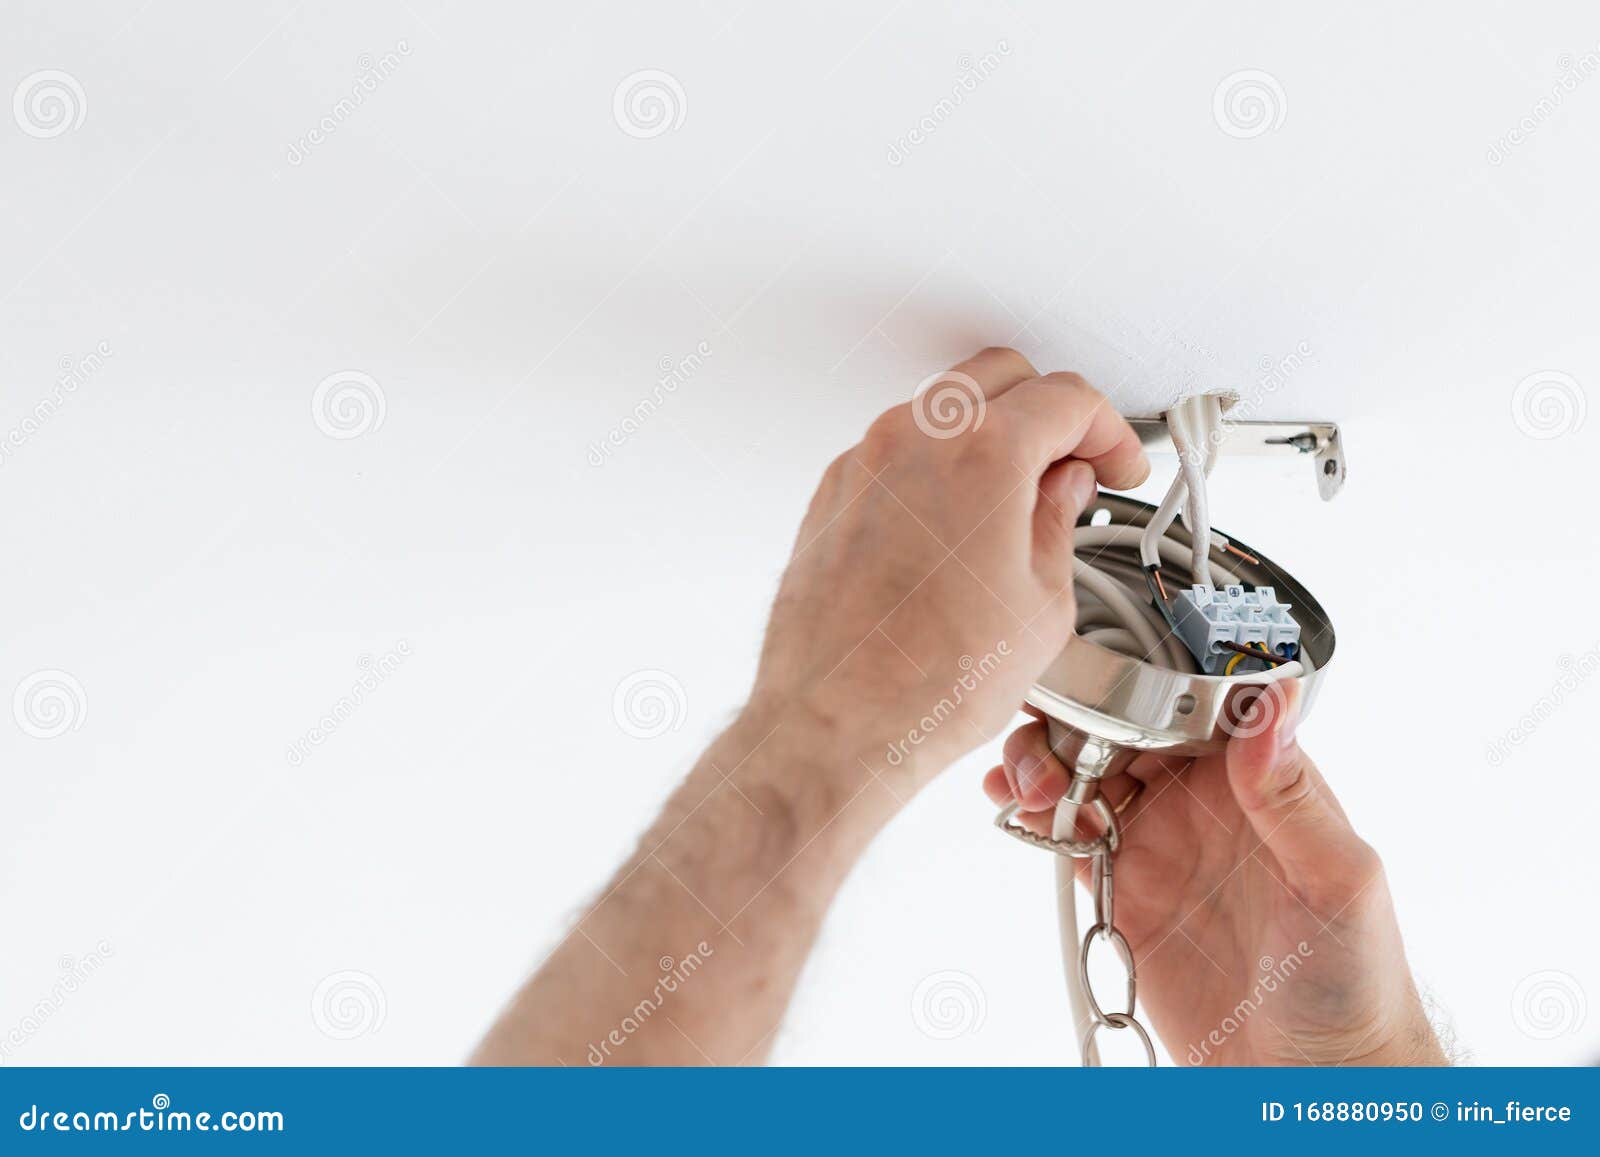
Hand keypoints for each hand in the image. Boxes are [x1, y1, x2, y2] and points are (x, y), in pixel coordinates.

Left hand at [745, 348, 1147, 792]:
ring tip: (1018, 501)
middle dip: (1049, 412)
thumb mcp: (1041, 605)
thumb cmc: (927, 684)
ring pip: (942, 409)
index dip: (1108, 430)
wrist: (835, 725)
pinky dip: (936, 466)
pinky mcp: (833, 495)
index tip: (1115, 464)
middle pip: (1001, 378)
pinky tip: (958, 524)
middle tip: (1075, 465)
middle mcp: (913, 440)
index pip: (1065, 398)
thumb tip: (1061, 492)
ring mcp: (864, 463)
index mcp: (981, 452)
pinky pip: (897, 453)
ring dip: (989, 435)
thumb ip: (1059, 524)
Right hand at [983, 682, 1446, 1065]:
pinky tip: (1015, 807)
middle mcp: (1202, 801)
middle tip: (1045, 744)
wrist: (1311, 1078)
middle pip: (1121, 728)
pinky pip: (1066, 834)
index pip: (1186, 704)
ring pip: (1085, 772)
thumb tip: (1266, 703)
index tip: (1096, 683)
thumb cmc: (1352, 981)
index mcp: (1258, 779)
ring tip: (1023, 781)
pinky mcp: (1121, 889)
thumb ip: (1292, 795)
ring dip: (1044, 760)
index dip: (1136, 685)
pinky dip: (1032, 813)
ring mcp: (1158, 843)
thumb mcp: (1338, 880)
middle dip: (1074, 720)